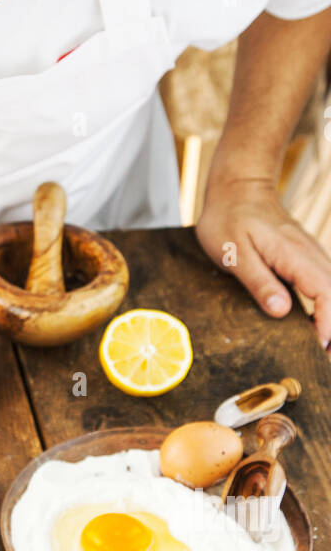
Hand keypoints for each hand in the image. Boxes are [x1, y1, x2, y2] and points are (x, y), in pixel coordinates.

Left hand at [195, 176, 330, 349]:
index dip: (328, 322)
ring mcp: (311, 256)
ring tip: (326, 350)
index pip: (324, 293)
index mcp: (294, 255)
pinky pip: (324, 285)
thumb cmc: (229, 219)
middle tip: (327, 360)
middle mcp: (310, 255)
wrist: (238, 189)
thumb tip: (281, 311)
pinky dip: (327, 307)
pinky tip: (318, 327)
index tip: (323, 347)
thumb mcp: (234, 253)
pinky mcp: (306, 259)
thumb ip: (258, 282)